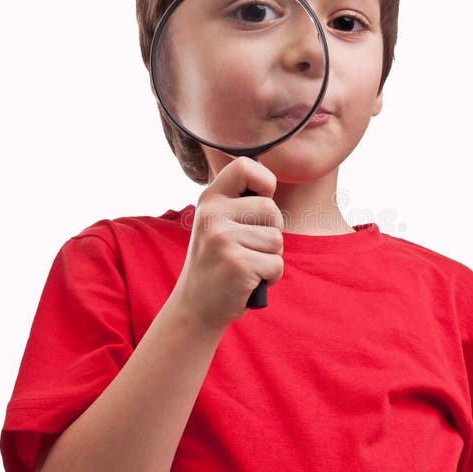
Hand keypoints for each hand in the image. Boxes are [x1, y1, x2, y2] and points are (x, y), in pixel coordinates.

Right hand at [174, 157, 283, 328]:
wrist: (195, 306)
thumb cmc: (217, 262)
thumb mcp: (218, 223)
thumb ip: (238, 203)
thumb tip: (270, 181)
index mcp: (210, 200)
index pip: (244, 166)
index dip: (264, 181)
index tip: (260, 200)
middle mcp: (213, 215)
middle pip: (271, 209)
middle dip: (271, 232)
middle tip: (248, 249)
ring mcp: (223, 239)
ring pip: (277, 239)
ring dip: (269, 257)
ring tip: (245, 265)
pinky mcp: (237, 264)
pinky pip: (276, 264)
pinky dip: (270, 277)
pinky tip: (247, 281)